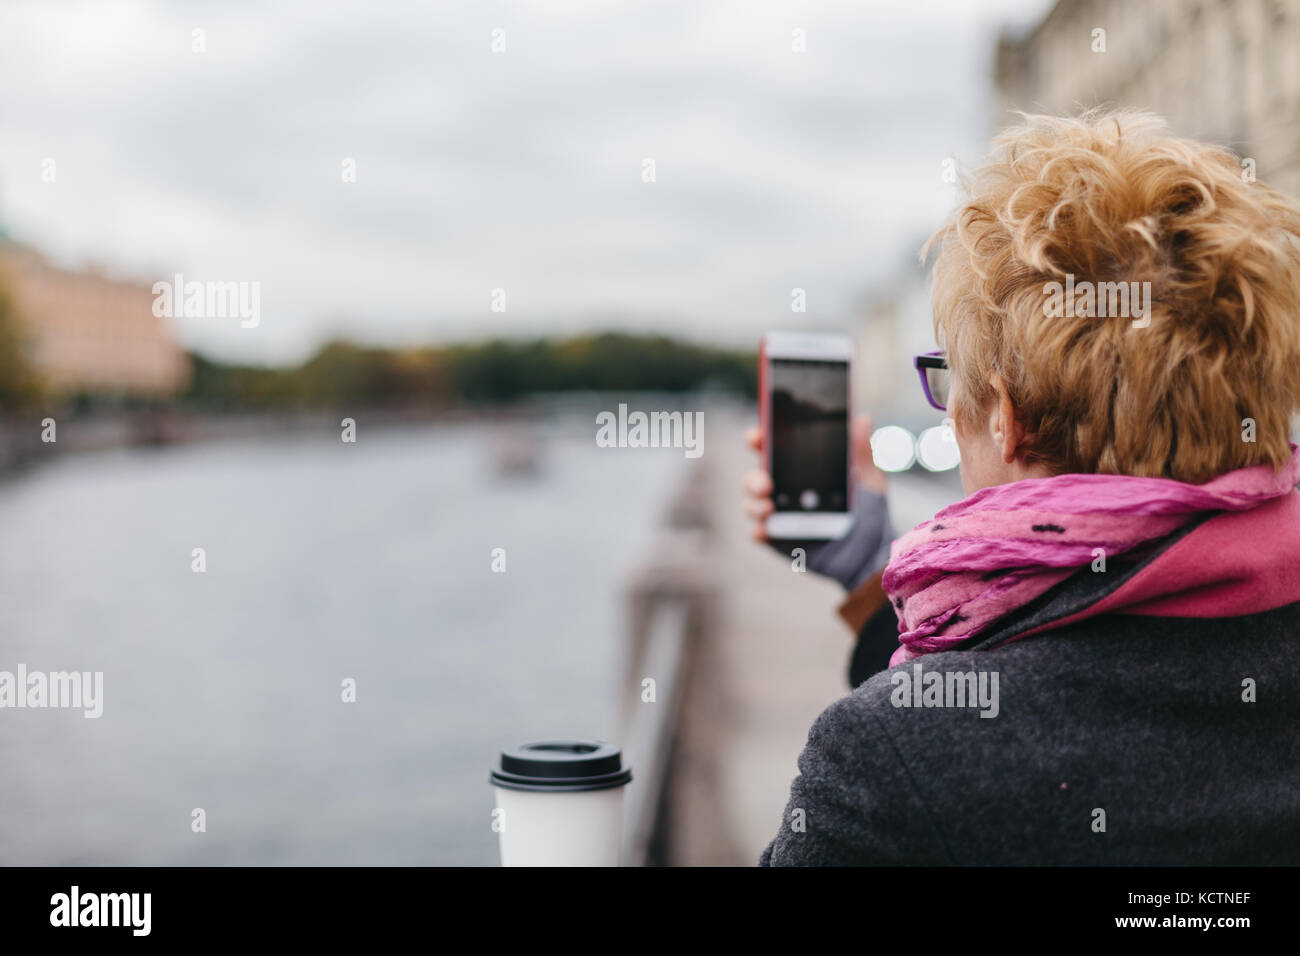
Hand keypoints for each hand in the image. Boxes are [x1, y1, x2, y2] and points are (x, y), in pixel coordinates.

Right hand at [743, 414, 886, 541]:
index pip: (774, 447)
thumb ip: (861, 452)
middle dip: (754, 477)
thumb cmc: (869, 511)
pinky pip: (759, 532)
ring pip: (753, 502)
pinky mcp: (778, 537)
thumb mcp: (869, 479)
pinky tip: (766, 529)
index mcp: (801, 467)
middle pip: (757, 475)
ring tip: (769, 506)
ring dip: (754, 503)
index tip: (757, 437)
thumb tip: (863, 420)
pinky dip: (759, 529)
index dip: (760, 438)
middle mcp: (785, 487)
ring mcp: (779, 513)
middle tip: (766, 484)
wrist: (870, 551)